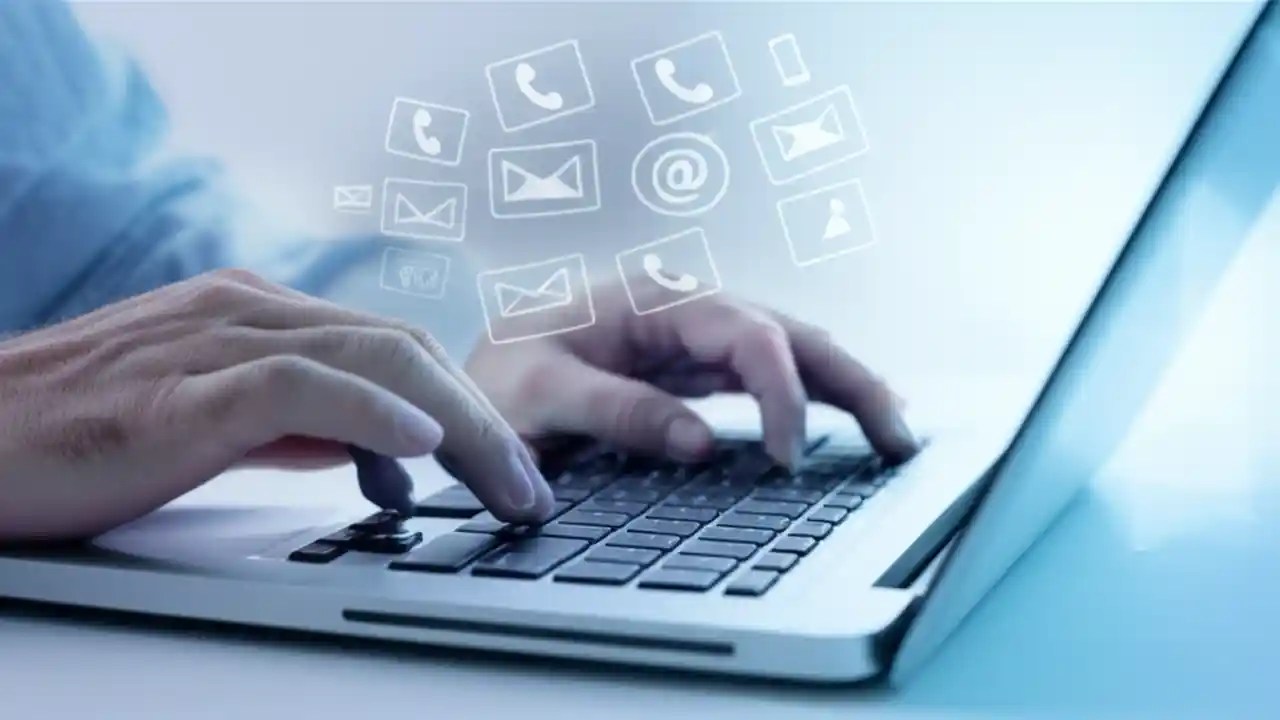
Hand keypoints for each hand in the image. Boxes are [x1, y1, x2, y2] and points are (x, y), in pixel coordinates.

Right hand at [0, 270, 552, 542]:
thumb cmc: (80, 434)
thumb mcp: (212, 422)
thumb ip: (292, 424)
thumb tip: (376, 450)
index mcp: (260, 316)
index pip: (394, 349)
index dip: (467, 404)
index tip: (508, 467)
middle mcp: (250, 312)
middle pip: (405, 350)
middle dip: (485, 420)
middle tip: (530, 489)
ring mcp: (216, 342)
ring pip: (374, 360)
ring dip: (459, 427)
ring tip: (508, 484)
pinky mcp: (181, 390)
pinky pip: (296, 384)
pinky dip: (370, 413)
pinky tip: (420, 448)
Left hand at [466, 282, 917, 469]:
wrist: (472, 369)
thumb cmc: (497, 372)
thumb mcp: (540, 393)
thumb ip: (618, 411)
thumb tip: (702, 442)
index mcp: (655, 299)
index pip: (747, 334)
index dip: (781, 391)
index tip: (790, 456)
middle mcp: (686, 309)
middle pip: (790, 334)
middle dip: (851, 380)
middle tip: (900, 437)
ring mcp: (692, 337)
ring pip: (788, 352)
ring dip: (842, 387)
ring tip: (894, 434)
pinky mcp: (690, 366)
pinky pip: (764, 376)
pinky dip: (808, 397)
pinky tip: (838, 423)